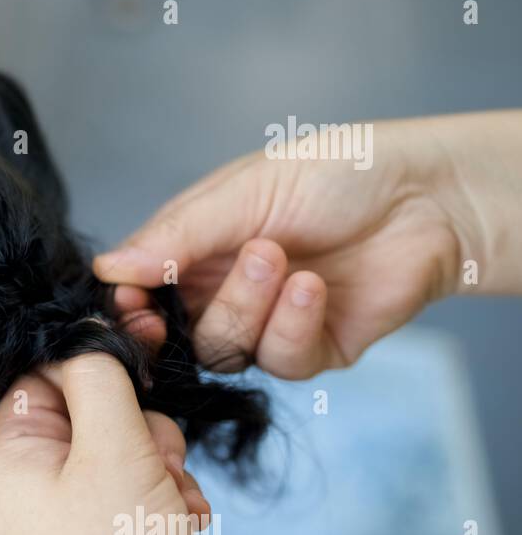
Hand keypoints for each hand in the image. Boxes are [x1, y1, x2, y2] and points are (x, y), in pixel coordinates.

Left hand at [0, 353, 258, 534]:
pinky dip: (159, 512)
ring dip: (158, 474)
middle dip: (140, 434)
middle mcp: (15, 497)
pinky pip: (122, 510)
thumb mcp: (113, 449)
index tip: (146, 356)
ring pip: (114, 465)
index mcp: (2, 462)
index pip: (41, 378)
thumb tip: (87, 339)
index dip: (98, 366)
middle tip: (162, 464)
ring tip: (175, 510)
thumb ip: (99, 380)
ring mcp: (49, 533)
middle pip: (85, 421)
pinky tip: (181, 533)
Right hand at [93, 112, 521, 378]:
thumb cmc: (337, 173)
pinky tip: (313, 287)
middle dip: (181, 317)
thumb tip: (107, 269)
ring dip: (246, 307)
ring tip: (279, 259)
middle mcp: (222, 290)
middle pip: (175, 333)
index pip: (140, 291)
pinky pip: (279, 361)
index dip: (129, 307)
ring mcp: (265, 324)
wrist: (428, 197)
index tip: (130, 304)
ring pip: (223, 352)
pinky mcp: (311, 350)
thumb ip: (175, 236)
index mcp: (195, 248)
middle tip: (187, 296)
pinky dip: (291, 325)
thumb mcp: (243, 192)